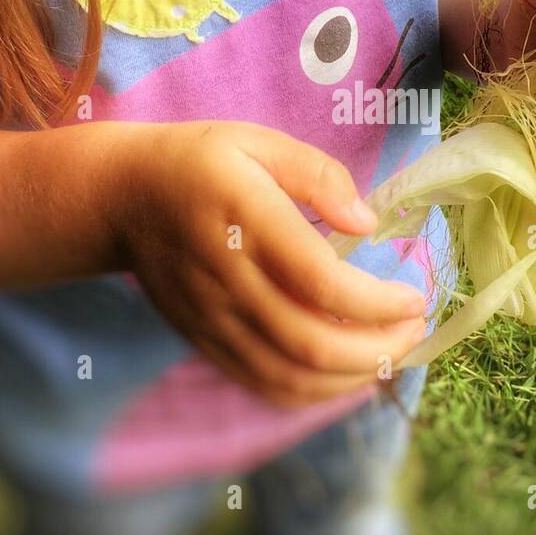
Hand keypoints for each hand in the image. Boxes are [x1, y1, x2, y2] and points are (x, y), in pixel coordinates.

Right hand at [110, 121, 426, 407]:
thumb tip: (366, 222)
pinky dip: (315, 393)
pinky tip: (348, 375)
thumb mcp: (257, 141)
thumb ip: (317, 174)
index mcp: (245, 220)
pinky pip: (264, 385)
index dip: (377, 303)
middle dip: (378, 348)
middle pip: (310, 343)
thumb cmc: (199, 162)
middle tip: (414, 330)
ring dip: (353, 378)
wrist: (120, 199)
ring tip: (392, 354)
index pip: (320, 282)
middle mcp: (227, 279)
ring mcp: (213, 319)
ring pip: (290, 376)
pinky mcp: (205, 341)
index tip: (413, 297)